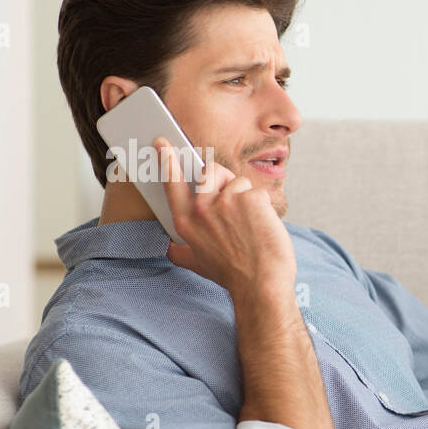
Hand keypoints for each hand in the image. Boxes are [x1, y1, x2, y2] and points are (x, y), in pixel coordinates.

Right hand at [157, 137, 295, 297]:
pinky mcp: (249, 199)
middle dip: (225, 179)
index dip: (168, 162)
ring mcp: (225, 202)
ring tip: (251, 225)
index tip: (164, 144)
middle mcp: (201, 209)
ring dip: (248, 199)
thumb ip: (181, 251)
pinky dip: (264, 208)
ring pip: (238, 182)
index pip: (173, 185)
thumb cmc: (233, 276)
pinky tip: (263, 228)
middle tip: (237, 204)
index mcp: (185, 223)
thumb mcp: (198, 263)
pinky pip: (257, 193)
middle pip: (212, 171)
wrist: (260, 285)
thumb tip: (170, 249)